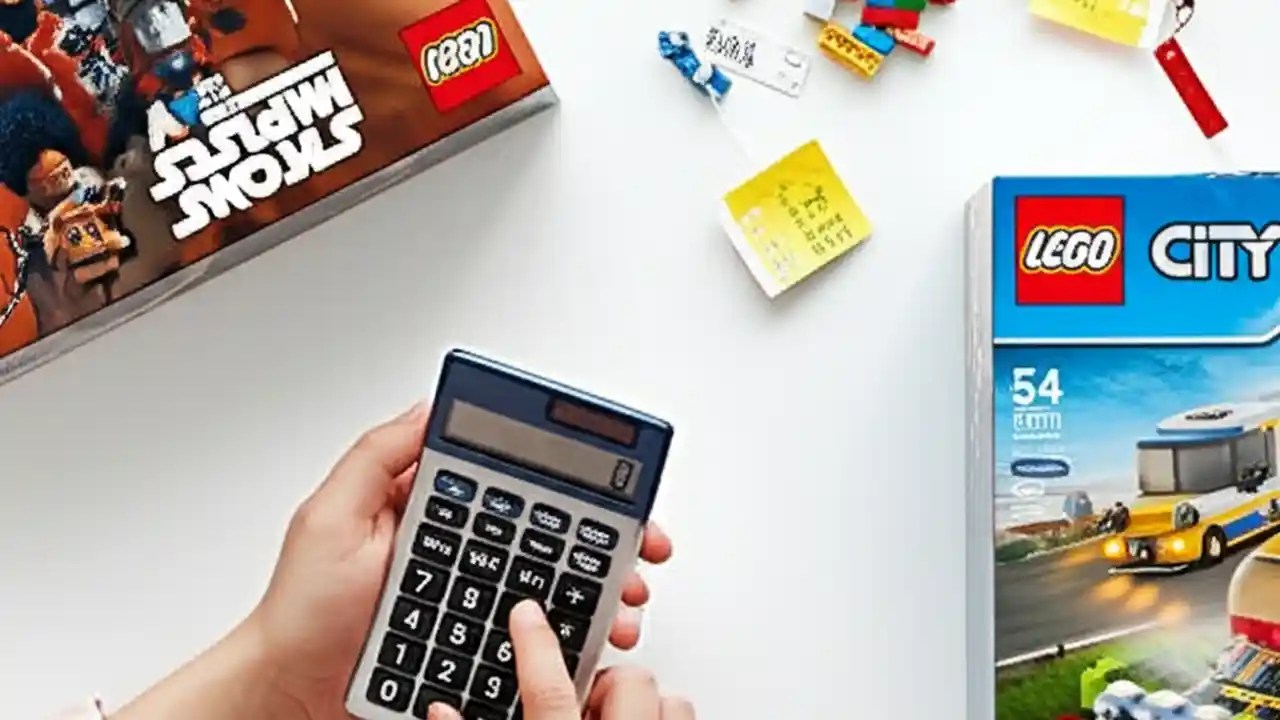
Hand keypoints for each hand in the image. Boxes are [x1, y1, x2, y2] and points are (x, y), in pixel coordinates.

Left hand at [249, 403, 673, 717]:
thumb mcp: (329, 517)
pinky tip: (593, 638)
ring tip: (623, 598)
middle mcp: (459, 551)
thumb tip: (431, 407)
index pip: (513, 481)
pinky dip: (574, 639)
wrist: (291, 693)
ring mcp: (472, 600)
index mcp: (431, 510)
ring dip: (602, 589)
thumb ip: (378, 459)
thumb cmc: (302, 612)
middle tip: (640, 545)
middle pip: (551, 533)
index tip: (611, 480)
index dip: (567, 477)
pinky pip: (536, 640)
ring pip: (555, 586)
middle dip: (607, 537)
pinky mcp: (477, 647)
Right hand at [427, 600, 694, 719]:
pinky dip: (666, 719)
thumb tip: (439, 707)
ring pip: (671, 701)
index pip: (549, 688)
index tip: (525, 612)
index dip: (536, 644)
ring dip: (647, 703)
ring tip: (614, 716)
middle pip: (627, 681)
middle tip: (583, 696)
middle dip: (609, 680)